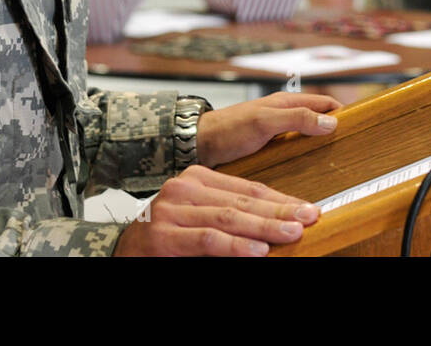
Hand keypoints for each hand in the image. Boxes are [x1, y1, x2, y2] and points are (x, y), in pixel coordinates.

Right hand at [113, 165, 320, 256]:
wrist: (121, 252)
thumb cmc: (166, 238)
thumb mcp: (201, 218)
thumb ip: (230, 215)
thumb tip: (277, 222)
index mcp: (196, 179)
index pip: (247, 188)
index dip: (280, 198)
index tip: (307, 208)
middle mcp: (183, 188)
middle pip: (242, 200)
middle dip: (279, 210)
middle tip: (309, 218)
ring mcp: (171, 211)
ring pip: (228, 217)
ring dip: (264, 226)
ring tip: (291, 232)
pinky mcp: (164, 236)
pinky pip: (208, 240)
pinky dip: (236, 246)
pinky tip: (258, 250)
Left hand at [196, 91, 340, 167]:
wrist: (199, 144)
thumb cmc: (229, 129)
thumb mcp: (265, 122)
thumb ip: (297, 119)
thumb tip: (331, 122)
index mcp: (286, 102)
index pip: (324, 103)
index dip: (342, 112)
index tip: (360, 126)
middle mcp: (283, 115)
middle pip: (317, 120)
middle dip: (334, 131)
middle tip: (352, 150)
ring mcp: (275, 132)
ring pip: (306, 136)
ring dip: (319, 147)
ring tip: (335, 165)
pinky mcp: (267, 148)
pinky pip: (293, 150)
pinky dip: (305, 157)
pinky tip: (309, 173)